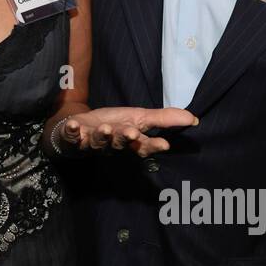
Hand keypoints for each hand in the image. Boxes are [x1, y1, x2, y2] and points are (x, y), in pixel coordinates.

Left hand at [58, 107, 197, 156]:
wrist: (83, 126)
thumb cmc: (115, 124)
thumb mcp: (139, 118)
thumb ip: (164, 119)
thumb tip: (194, 118)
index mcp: (129, 142)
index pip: (144, 147)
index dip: (153, 146)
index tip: (164, 144)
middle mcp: (111, 146)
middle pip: (119, 144)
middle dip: (125, 138)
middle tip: (131, 133)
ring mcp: (91, 143)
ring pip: (98, 142)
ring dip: (102, 136)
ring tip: (106, 128)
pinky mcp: (73, 138)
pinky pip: (71, 137)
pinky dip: (71, 131)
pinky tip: (73, 125)